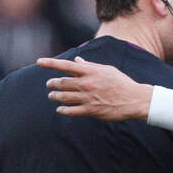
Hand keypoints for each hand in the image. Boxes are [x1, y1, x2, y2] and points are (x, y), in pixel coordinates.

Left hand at [37, 56, 153, 120]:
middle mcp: (87, 84)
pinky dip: (63, 110)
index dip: (51, 63)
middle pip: (62, 82)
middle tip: (49, 84)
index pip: (66, 66)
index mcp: (90, 72)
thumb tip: (77, 61)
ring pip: (64, 97)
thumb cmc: (121, 83)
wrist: (134, 99)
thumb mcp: (107, 70)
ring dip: (55, 96)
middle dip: (53, 83)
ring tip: (52, 96)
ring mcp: (88, 98)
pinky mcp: (91, 110)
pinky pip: (72, 111)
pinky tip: (59, 110)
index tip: (39, 62)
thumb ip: (90, 66)